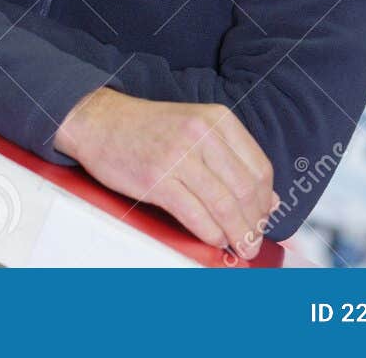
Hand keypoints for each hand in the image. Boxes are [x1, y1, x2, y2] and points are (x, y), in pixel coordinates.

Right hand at [54, 86, 277, 258]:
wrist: (98, 120)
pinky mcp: (156, 178)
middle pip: (245, 191)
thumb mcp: (195, 128)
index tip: (262, 219)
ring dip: (236, 234)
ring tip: (238, 246)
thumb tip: (267, 199)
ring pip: (224, 206)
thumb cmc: (145, 128)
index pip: (259, 168)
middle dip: (253, 224)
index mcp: (217, 119)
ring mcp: (178, 155)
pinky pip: (196, 215)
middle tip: (252, 241)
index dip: (265, 202)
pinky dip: (210, 233)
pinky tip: (213, 238)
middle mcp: (201, 134)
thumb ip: (231, 158)